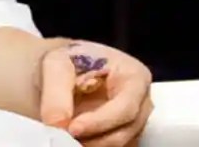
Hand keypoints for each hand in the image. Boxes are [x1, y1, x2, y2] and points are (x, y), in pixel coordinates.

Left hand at [38, 39, 153, 146]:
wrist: (68, 68)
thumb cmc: (70, 61)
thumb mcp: (57, 64)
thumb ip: (56, 94)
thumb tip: (57, 124)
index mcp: (134, 77)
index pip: (126, 108)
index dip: (99, 122)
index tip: (72, 128)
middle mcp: (141, 103)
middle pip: (124, 133)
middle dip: (93, 139)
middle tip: (63, 137)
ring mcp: (136, 123)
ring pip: (118, 145)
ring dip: (91, 144)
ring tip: (65, 136)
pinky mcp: (124, 136)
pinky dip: (92, 145)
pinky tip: (75, 139)